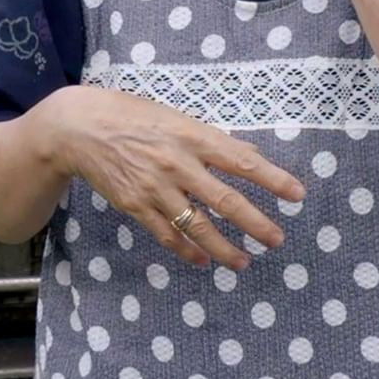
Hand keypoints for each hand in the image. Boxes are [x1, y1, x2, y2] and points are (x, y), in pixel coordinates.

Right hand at [36, 86, 304, 269]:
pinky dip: (186, 250)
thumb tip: (244, 157)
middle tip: (276, 239)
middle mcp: (178, 163)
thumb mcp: (175, 118)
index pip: (241, 160)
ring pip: (197, 225)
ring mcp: (156, 187)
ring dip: (223, 247)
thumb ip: (208, 140)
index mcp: (192, 135)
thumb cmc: (133, 115)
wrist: (80, 128)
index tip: (297, 194)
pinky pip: (166, 233)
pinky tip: (202, 260)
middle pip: (225, 200)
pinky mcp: (136, 205)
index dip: (272, 178)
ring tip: (244, 262)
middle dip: (255, 223)